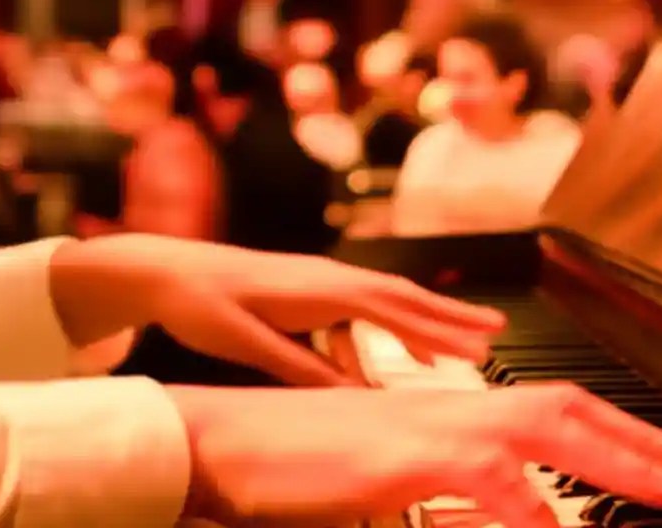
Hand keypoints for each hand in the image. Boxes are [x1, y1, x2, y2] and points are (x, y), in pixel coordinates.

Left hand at [49, 235, 504, 384]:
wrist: (165, 268)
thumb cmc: (202, 304)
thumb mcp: (249, 344)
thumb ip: (300, 366)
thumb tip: (351, 393)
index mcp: (318, 290)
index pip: (393, 310)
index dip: (437, 331)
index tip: (477, 349)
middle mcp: (327, 278)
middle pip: (403, 298)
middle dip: (450, 317)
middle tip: (496, 333)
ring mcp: (320, 280)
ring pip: (387, 300)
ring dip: (426, 321)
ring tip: (464, 342)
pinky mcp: (308, 289)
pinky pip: (363, 308)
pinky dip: (390, 327)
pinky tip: (393, 354)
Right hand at [168, 383, 661, 527]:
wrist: (230, 442)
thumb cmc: (300, 460)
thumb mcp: (389, 476)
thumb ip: (448, 491)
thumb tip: (504, 511)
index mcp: (448, 411)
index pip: (548, 406)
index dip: (615, 431)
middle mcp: (448, 408)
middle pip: (562, 404)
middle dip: (637, 439)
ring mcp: (427, 426)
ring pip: (541, 426)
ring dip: (611, 457)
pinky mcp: (403, 456)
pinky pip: (486, 479)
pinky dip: (530, 510)